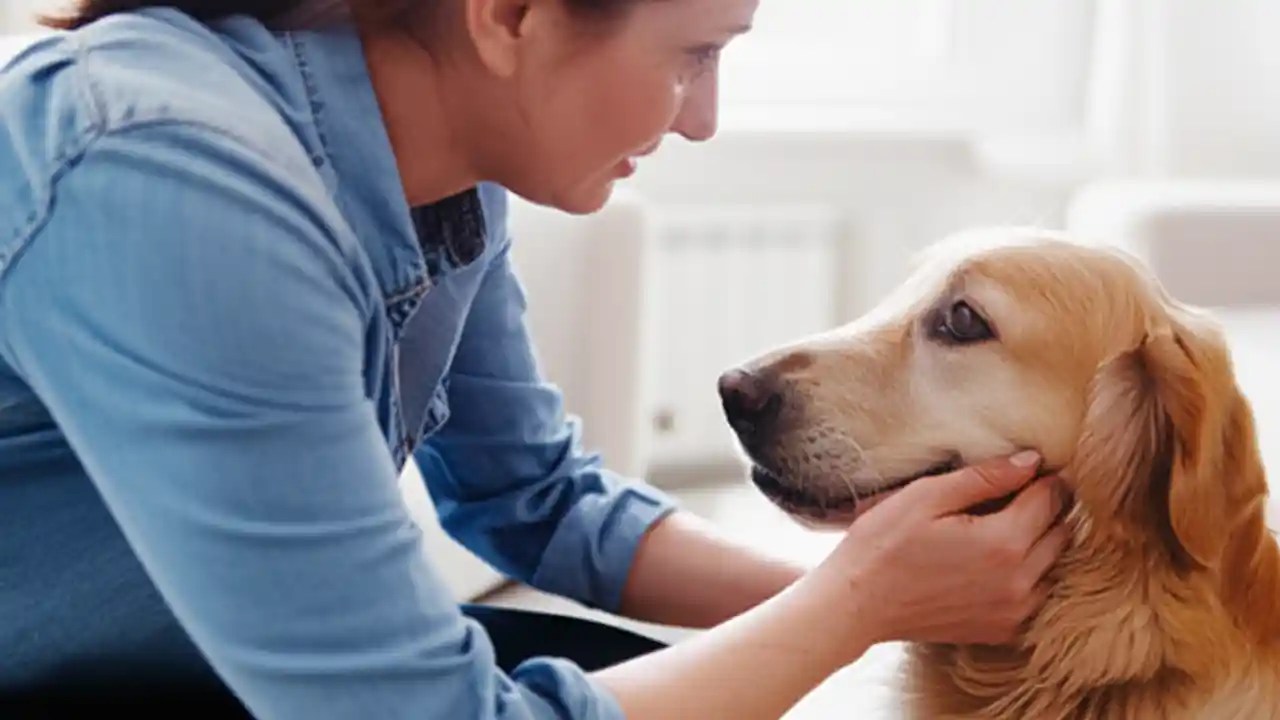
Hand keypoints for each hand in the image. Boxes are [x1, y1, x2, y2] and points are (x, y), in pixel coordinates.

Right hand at [808, 451, 1070, 653]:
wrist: (857, 604)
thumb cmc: (883, 544)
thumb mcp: (926, 496)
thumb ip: (985, 477)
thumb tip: (1032, 461)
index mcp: (1003, 542)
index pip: (1050, 499)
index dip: (1043, 477)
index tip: (1029, 467)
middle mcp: (1019, 581)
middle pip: (1061, 532)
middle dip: (1047, 507)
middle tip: (1018, 493)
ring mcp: (1014, 611)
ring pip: (1055, 565)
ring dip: (1043, 542)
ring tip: (1008, 525)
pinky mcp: (1003, 631)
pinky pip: (1039, 596)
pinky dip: (1032, 575)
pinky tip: (1000, 561)